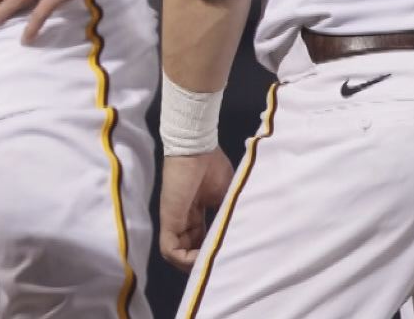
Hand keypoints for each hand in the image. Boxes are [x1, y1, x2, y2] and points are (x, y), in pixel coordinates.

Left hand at [160, 149, 233, 270]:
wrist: (197, 147)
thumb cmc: (212, 165)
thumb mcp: (226, 195)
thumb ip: (229, 213)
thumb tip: (244, 232)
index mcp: (196, 212)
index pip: (200, 240)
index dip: (212, 251)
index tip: (227, 255)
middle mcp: (183, 218)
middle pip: (188, 251)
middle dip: (203, 262)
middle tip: (220, 266)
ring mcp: (174, 219)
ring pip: (177, 255)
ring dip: (195, 265)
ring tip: (213, 265)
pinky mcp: (169, 218)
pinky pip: (170, 249)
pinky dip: (186, 261)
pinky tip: (204, 259)